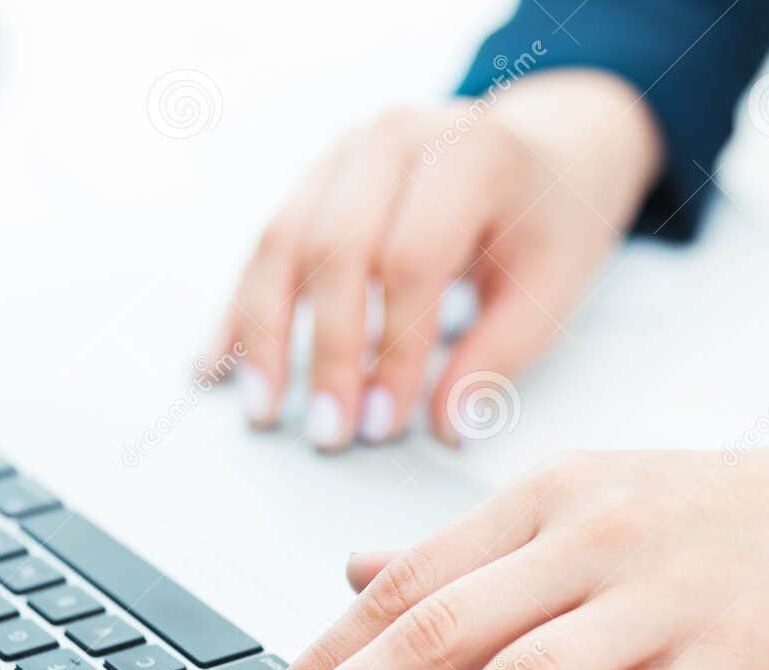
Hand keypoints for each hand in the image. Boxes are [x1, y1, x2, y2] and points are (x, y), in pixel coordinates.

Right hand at [215, 70, 661, 450]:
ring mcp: (346, 151)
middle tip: (328, 434)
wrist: (546, 154)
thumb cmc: (549, 225)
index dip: (393, 351)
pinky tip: (219, 364)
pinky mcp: (315, 177)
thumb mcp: (550, 290)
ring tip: (262, 410)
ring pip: (283, 243)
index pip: (412, 260)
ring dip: (265, 334)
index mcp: (469, 154)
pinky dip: (241, 310)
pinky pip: (265, 245)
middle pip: (336, 248)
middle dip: (327, 353)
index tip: (383, 424)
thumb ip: (495, 359)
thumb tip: (441, 427)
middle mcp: (397, 137)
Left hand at [232, 434, 768, 669]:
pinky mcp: (735, 661)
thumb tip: (361, 572)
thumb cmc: (730, 515)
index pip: (412, 576)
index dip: (330, 644)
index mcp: (553, 494)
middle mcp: (598, 536)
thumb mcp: (593, 502)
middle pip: (444, 625)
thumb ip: (477, 548)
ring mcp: (668, 598)